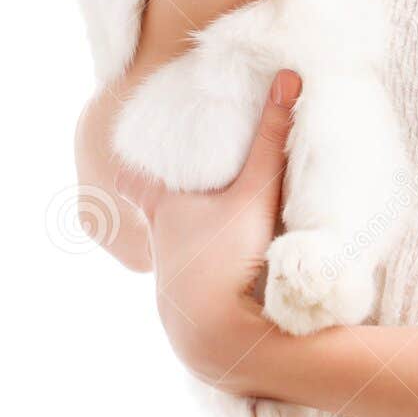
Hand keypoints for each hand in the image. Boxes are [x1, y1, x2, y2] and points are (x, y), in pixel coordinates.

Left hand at [114, 70, 301, 394]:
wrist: (221, 339)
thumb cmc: (226, 259)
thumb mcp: (255, 192)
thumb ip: (272, 137)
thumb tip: (288, 76)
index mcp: (165, 212)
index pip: (132, 180)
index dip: (130, 164)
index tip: (129, 152)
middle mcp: (161, 244)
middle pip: (157, 216)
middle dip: (171, 202)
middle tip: (193, 183)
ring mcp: (173, 282)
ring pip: (178, 252)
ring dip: (194, 241)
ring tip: (220, 228)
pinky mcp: (194, 310)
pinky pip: (199, 281)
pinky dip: (210, 273)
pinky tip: (235, 275)